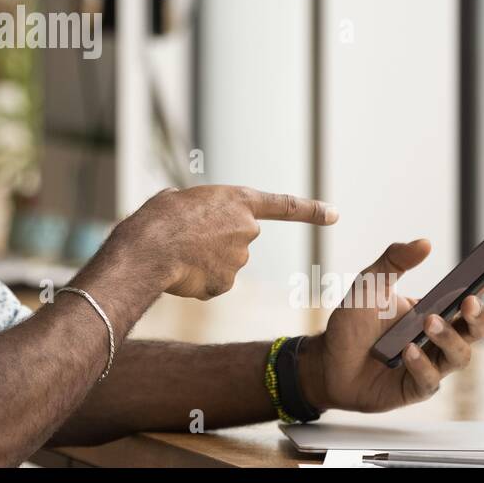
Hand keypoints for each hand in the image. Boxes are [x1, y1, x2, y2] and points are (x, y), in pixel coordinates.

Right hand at [112, 185, 338, 300]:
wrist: (149, 249)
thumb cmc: (158, 218)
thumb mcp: (180, 199)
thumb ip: (202, 209)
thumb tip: (195, 221)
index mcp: (238, 200)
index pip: (285, 205)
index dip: (311, 210)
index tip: (334, 214)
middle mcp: (247, 229)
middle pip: (239, 238)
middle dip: (217, 241)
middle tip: (187, 239)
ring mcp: (240, 259)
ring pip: (224, 262)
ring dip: (204, 260)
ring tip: (178, 254)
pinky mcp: (227, 283)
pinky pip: (213, 283)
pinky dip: (198, 280)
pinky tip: (181, 273)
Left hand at [298, 239, 483, 412]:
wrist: (326, 361)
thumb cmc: (353, 323)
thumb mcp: (369, 284)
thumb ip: (393, 261)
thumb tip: (424, 243)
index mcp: (435, 309)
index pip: (471, 291)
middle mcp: (439, 338)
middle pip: (478, 329)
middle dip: (479, 315)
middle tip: (467, 301)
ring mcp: (431, 364)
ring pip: (460, 355)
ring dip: (448, 338)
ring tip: (429, 322)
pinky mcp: (416, 387)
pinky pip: (430, 379)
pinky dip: (422, 364)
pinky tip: (408, 351)